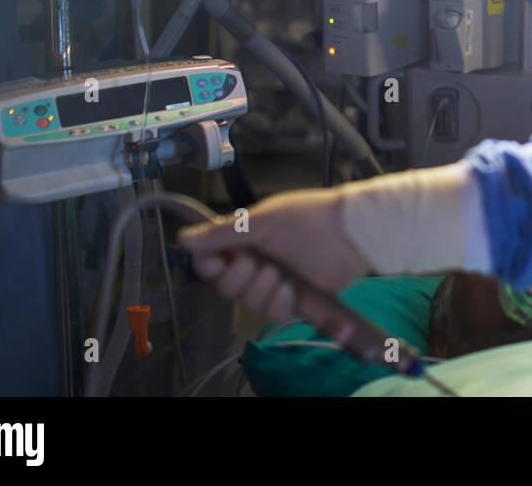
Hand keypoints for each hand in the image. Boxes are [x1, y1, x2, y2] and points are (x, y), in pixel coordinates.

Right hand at [179, 189, 369, 325]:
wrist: (349, 231)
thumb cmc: (307, 218)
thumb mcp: (262, 221)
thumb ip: (222, 233)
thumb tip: (182, 238)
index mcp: (245, 242)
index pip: (210, 262)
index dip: (208, 266)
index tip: (217, 261)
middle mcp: (256, 264)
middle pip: (226, 288)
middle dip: (238, 278)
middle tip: (256, 262)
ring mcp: (275, 282)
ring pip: (249, 303)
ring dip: (262, 290)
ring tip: (280, 274)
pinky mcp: (296, 299)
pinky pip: (275, 313)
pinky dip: (280, 303)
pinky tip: (290, 290)